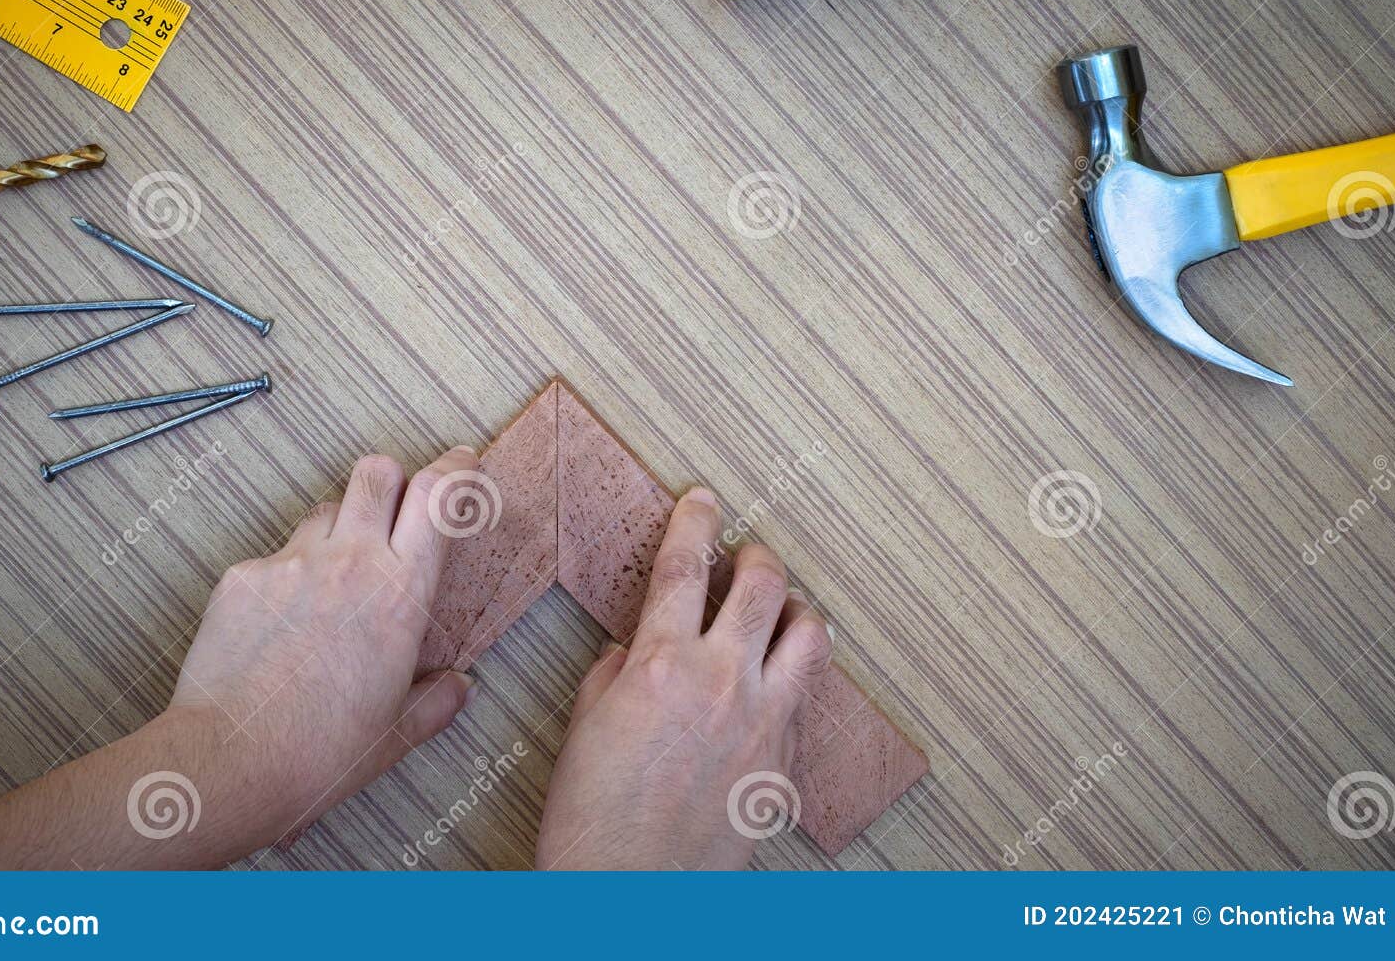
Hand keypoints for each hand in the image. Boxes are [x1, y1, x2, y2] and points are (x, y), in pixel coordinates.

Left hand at [166, 447, 479, 847]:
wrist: (229, 761)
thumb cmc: (318, 754)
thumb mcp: (395, 736)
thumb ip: (436, 703)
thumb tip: (460, 687)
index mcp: (401, 594)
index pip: (439, 498)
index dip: (455, 469)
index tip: (462, 463)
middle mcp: (351, 563)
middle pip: (378, 472)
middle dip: (392, 476)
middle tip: (394, 504)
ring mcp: (293, 563)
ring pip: (325, 509)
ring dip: (338, 527)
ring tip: (331, 578)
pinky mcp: (244, 576)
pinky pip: (274, 556)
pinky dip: (284, 578)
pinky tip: (277, 626)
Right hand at [536, 488, 832, 868]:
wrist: (630, 893)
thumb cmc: (592, 818)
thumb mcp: (584, 726)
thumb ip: (615, 674)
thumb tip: (634, 651)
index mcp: (664, 664)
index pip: (686, 567)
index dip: (696, 523)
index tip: (703, 501)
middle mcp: (723, 683)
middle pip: (764, 586)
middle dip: (757, 556)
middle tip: (746, 553)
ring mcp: (763, 723)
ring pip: (810, 636)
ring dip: (795, 611)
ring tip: (780, 613)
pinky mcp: (783, 764)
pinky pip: (802, 702)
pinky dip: (788, 682)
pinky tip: (765, 692)